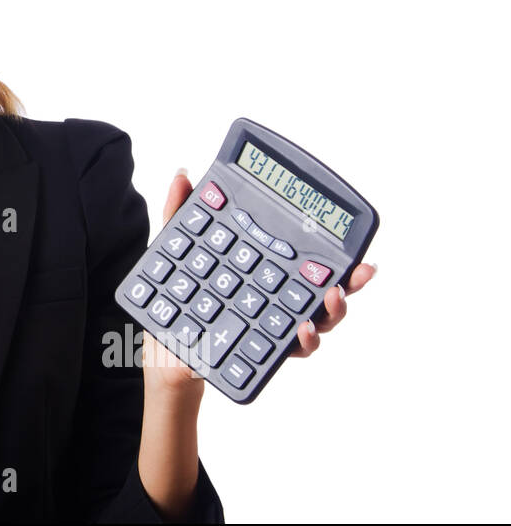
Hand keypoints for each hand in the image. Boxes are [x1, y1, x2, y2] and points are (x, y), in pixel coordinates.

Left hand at [144, 170, 379, 393]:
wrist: (163, 344)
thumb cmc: (180, 295)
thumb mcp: (176, 250)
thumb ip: (181, 214)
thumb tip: (182, 175)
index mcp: (268, 271)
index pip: (308, 260)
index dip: (338, 254)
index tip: (357, 248)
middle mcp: (279, 299)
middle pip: (326, 290)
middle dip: (352, 281)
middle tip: (361, 271)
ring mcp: (274, 325)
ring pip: (319, 321)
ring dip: (332, 310)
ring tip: (330, 298)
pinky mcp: (262, 350)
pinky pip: (293, 349)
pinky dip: (304, 342)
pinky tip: (301, 330)